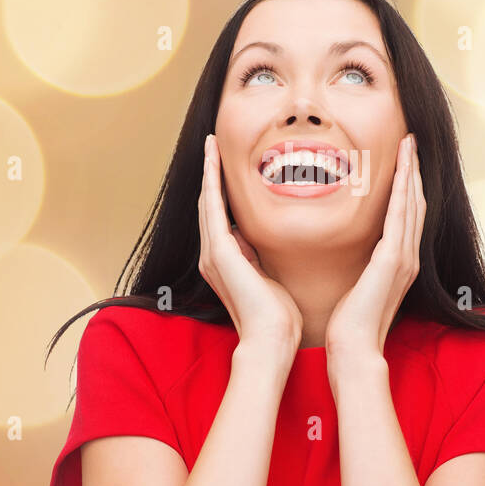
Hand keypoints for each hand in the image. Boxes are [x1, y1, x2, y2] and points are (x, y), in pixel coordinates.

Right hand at [198, 133, 302, 353]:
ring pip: (207, 202)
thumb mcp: (269, 279)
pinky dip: (211, 181)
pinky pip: (212, 207)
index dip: (220, 190)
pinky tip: (212, 160)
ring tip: (210, 146)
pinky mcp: (219, 251)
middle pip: (209, 205)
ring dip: (208, 171)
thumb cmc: (278, 317)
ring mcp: (213, 253)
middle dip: (210, 175)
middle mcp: (213, 256)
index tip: (224, 166)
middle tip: (212, 145)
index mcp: (226, 262)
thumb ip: (260, 259)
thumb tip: (261, 241)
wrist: (271, 340)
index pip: (220, 217)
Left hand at [325, 133, 424, 361]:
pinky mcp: (393, 260)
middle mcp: (408, 257)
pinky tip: (403, 170)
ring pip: (412, 204)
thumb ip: (360, 268)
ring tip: (410, 146)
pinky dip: (404, 190)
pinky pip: (401, 216)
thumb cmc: (350, 325)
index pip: (407, 216)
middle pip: (416, 204)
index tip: (403, 161)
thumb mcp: (356, 287)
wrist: (354, 350)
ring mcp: (404, 258)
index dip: (408, 186)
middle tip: (411, 143)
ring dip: (412, 172)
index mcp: (399, 263)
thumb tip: (346, 253)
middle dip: (414, 171)